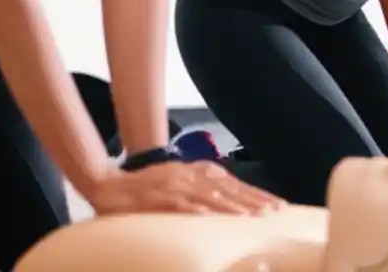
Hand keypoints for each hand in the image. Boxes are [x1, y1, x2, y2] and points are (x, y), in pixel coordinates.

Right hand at [85, 161, 283, 215]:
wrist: (109, 184)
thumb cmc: (148, 187)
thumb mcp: (181, 182)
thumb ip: (205, 189)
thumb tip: (232, 201)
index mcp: (199, 171)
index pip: (235, 183)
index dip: (257, 194)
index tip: (278, 205)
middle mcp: (191, 175)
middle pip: (230, 188)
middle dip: (254, 200)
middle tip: (275, 211)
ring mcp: (176, 186)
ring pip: (211, 196)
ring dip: (233, 205)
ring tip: (253, 215)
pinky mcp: (159, 199)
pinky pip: (181, 205)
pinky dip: (196, 209)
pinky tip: (211, 217)